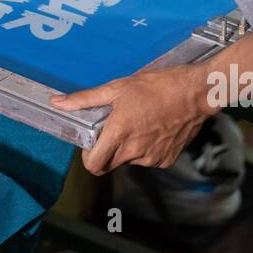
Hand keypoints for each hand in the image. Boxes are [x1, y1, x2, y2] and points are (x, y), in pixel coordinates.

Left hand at [50, 65, 215, 174]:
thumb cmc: (156, 86)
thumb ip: (85, 99)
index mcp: (119, 133)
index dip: (88, 158)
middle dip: (107, 151)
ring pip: (130, 161)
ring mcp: (152, 158)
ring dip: (128, 148)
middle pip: (110, 164)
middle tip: (115, 129)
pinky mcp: (167, 160)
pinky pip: (148, 159)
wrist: (195, 92)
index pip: (93, 165)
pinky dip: (146, 149)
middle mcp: (135, 151)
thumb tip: (57, 102)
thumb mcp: (117, 88)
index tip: (91, 145)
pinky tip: (154, 129)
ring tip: (139, 123)